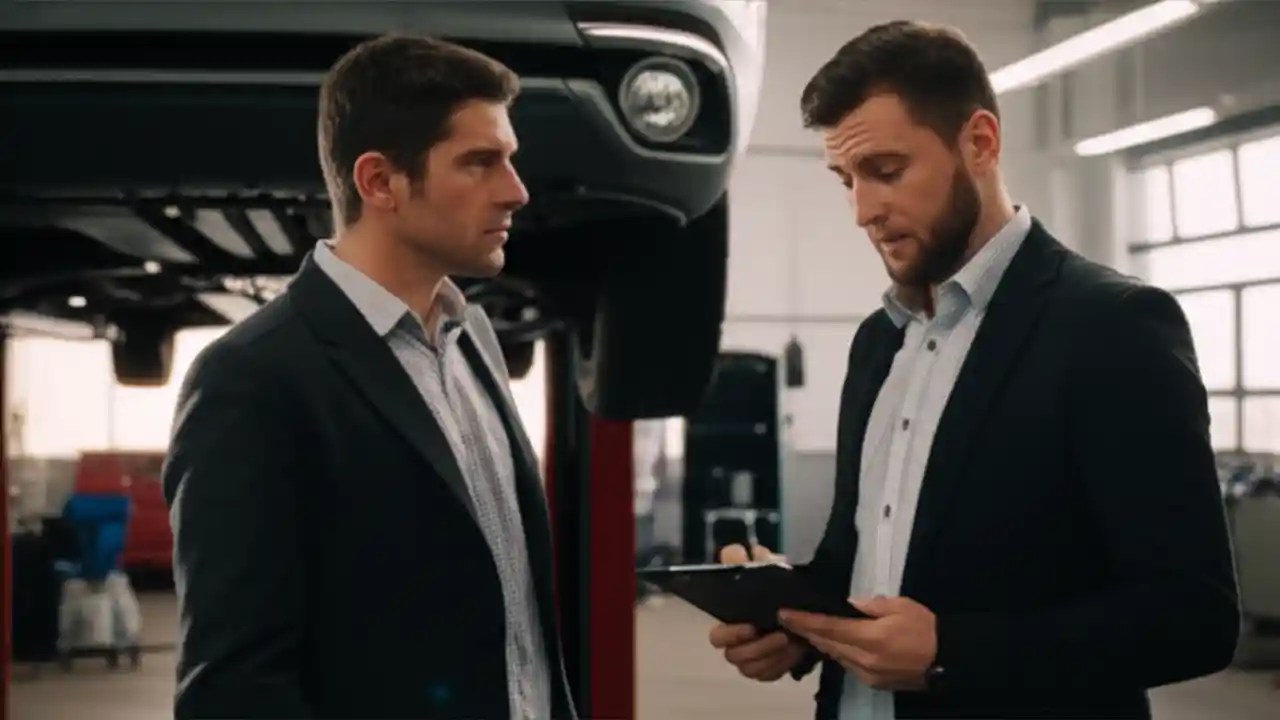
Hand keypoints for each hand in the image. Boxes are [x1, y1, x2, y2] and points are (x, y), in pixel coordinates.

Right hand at [706, 543, 808, 681]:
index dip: (731, 635)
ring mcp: (750, 659)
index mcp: (730, 621)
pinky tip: (796, 652)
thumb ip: (755, 561)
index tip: (751, 626)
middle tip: (782, 636)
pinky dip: (782, 665)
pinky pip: (768, 676)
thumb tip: (743, 554)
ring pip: (752, 670)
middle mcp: (736, 644)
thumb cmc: (778, 586)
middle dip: (759, 648)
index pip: (717, 637)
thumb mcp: (769, 568)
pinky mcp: (766, 669)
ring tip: (794, 642)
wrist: (802, 604)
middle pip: (735, 657)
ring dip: (774, 657)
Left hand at [778, 595, 936, 690]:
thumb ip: (870, 605)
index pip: (828, 627)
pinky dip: (836, 652)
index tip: (784, 613)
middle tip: (787, 618)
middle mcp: (864, 659)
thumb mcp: (899, 606)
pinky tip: (831, 642)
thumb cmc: (924, 627)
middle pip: (826, 643)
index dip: (804, 621)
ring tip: (805, 627)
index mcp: (870, 637)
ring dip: (819, 642)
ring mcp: (866, 674)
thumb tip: (848, 605)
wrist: (946, 659)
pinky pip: (846, 665)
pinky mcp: (872, 682)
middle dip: (806, 631)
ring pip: (834, 655)